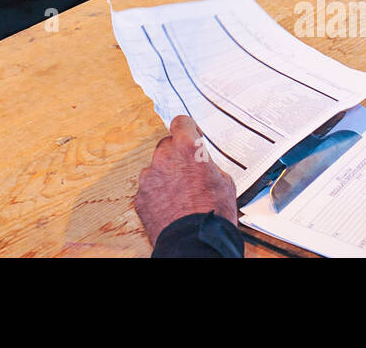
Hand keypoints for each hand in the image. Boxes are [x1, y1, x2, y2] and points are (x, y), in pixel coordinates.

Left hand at [135, 115, 238, 246]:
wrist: (195, 242)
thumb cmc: (214, 214)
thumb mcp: (225, 182)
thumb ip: (208, 164)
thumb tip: (203, 163)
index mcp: (188, 148)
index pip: (181, 122)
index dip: (186, 128)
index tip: (189, 134)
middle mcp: (165, 157)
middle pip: (167, 145)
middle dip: (177, 155)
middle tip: (189, 172)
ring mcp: (150, 176)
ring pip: (157, 168)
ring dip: (167, 176)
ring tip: (181, 195)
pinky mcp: (140, 195)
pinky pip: (150, 188)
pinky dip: (158, 194)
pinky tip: (171, 206)